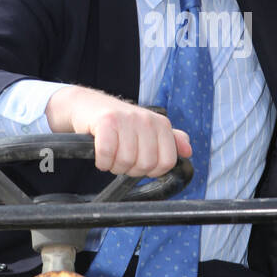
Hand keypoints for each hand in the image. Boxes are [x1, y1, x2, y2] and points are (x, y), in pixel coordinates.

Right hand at [45, 86, 191, 177]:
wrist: (88, 105)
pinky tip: (100, 155)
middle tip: (122, 158)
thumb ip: (170, 140)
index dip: (152, 170)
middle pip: (146, 165)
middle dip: (131, 169)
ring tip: (111, 155)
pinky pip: (107, 155)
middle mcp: (146, 120)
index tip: (140, 163)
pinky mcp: (106, 122)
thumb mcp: (149, 129)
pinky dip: (102, 162)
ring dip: (114, 166)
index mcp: (161, 124)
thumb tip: (188, 151)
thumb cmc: (120, 123)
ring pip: (126, 162)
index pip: (167, 162)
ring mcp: (126, 120)